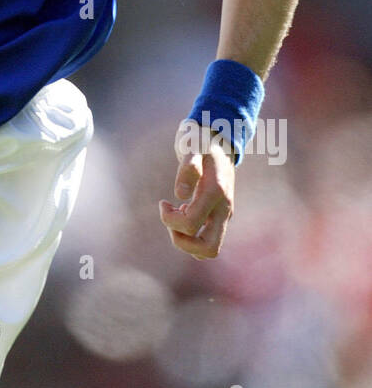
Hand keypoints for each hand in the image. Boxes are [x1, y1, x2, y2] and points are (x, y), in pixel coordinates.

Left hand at [159, 120, 235, 258]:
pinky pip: (209, 240)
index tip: (163, 202)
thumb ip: (188, 166)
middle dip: (182, 241)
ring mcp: (225, 214)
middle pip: (207, 249)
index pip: (190, 224)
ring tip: (178, 215)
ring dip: (187, 240)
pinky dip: (194, 235)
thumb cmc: (200, 140)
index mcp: (216, 192)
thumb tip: (180, 194)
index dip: (169, 219)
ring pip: (209, 249)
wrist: (218, 138)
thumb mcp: (192, 145)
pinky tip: (186, 213)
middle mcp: (224, 208)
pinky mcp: (221, 216)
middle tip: (171, 218)